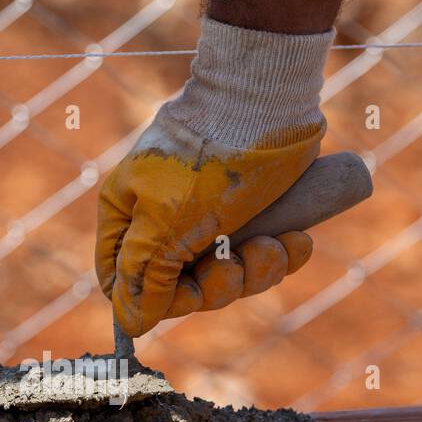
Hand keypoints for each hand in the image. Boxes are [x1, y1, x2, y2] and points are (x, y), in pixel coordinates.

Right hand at [95, 18, 332, 337]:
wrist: (269, 100)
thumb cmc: (208, 161)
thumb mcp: (166, 225)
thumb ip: (143, 276)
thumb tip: (131, 322)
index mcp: (127, 217)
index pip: (123, 283)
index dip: (153, 300)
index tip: (184, 294)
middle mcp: (163, 220)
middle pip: (182, 289)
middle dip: (218, 283)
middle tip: (235, 261)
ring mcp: (208, 218)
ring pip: (227, 277)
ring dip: (255, 270)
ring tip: (274, 243)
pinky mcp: (252, 213)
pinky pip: (261, 258)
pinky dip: (281, 255)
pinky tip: (297, 239)